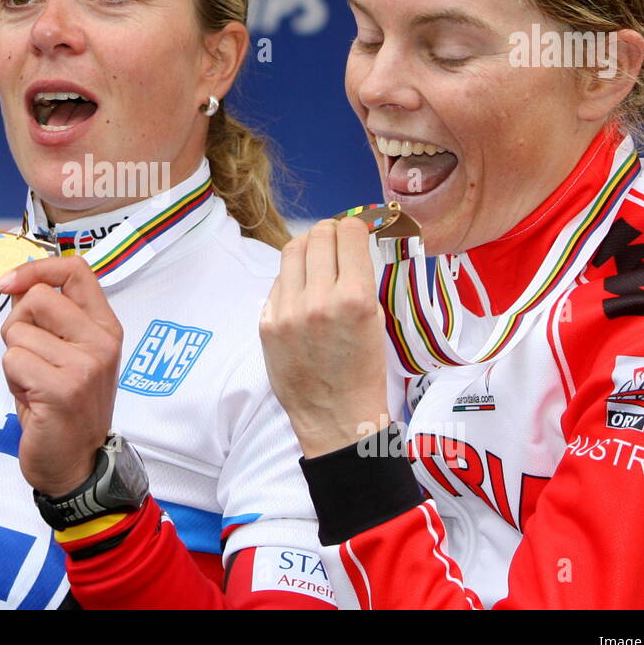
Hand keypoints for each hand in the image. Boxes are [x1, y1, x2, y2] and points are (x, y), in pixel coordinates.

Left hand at [0, 257, 123, 496]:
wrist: (76, 465)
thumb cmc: (62, 407)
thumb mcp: (64, 354)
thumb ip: (46, 317)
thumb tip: (14, 280)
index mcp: (105, 328)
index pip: (77, 270)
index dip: (37, 267)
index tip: (9, 282)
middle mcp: (101, 342)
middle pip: (38, 297)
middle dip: (17, 324)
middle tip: (29, 357)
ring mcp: (85, 365)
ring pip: (18, 331)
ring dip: (14, 358)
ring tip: (34, 383)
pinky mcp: (62, 388)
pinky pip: (13, 360)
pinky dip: (12, 379)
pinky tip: (32, 399)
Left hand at [259, 217, 389, 457]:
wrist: (336, 417)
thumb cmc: (364, 371)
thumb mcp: (377, 320)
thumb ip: (360, 280)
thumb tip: (350, 244)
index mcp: (355, 298)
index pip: (349, 233)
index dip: (355, 227)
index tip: (357, 232)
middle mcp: (318, 299)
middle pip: (318, 234)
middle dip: (331, 231)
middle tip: (337, 240)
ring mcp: (288, 311)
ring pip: (292, 251)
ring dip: (307, 247)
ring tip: (317, 258)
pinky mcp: (267, 323)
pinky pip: (277, 281)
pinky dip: (291, 278)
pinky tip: (302, 289)